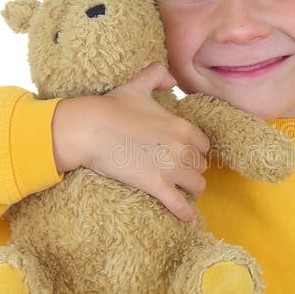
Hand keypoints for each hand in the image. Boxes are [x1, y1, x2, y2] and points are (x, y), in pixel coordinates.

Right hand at [51, 63, 210, 220]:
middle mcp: (182, 147)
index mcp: (181, 126)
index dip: (197, 151)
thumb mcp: (137, 85)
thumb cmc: (111, 107)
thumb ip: (157, 75)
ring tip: (185, 193)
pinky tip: (187, 217)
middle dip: (193, 170)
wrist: (90, 128)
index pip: (204, 144)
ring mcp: (171, 168)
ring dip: (192, 190)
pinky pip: (180, 205)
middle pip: (202, 166)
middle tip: (183, 175)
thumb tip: (171, 79)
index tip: (188, 155)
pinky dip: (185, 213)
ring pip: (197, 186)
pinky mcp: (157, 186)